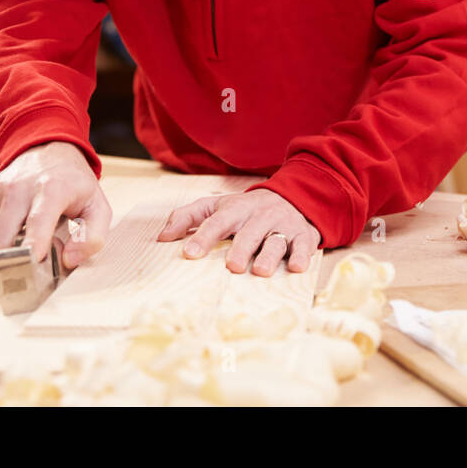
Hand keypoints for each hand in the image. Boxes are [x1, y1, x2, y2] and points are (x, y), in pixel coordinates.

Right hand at [0, 141, 111, 269]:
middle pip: (1, 240)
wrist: (48, 151)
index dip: (33, 246)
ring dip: (4, 251)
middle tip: (34, 256)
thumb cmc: (74, 185)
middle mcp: (19, 188)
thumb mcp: (98, 207)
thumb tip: (69, 261)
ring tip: (25, 239)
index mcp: (52, 189)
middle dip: (16, 259)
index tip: (34, 262)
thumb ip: (92, 237)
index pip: (37, 221)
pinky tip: (13, 227)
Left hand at [157, 188, 319, 275]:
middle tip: (232, 267)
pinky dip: (302, 256)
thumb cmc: (248, 209)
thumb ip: (188, 217)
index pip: (218, 221)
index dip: (204, 236)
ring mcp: (282, 226)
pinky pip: (304, 245)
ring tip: (260, 271)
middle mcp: (260, 216)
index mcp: (237, 209)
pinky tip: (297, 267)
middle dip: (241, 248)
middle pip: (249, 232)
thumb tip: (162, 237)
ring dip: (269, 255)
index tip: (190, 253)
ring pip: (276, 240)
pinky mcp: (303, 235)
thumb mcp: (218, 206)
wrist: (295, 196)